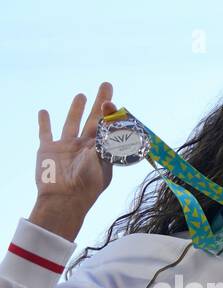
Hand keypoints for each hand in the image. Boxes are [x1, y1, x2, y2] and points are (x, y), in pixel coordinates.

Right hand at [30, 82, 117, 240]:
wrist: (64, 199)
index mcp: (100, 149)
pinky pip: (45, 132)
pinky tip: (44, 112)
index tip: (111, 99)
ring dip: (76, 109)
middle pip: (94, 119)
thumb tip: (109, 109)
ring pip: (71, 122)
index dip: (111, 112)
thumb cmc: (87, 183)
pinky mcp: (48, 150)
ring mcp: (66, 147)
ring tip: (81, 95)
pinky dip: (44, 122)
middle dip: (100, 102)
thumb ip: (105, 133)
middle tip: (106, 85)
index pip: (109, 126)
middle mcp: (85, 146)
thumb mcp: (101, 156)